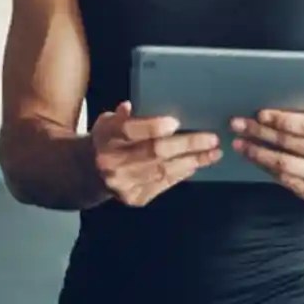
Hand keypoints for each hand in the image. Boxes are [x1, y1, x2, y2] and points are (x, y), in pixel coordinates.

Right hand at [90, 101, 221, 206]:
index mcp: (107, 137)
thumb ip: (123, 115)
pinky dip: (181, 174)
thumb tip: (130, 106)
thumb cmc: (108, 140)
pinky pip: (163, 184)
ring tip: (213, 153)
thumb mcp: (109, 121)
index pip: (131, 131)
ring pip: (163, 170)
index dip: (154, 127)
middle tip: (211, 139)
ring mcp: (124, 183)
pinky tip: (195, 165)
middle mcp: (114, 162)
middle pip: (154, 152)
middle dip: (187, 145)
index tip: (176, 122)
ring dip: (192, 161)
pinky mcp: (134, 198)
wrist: (90, 173)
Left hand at [231, 91, 303, 200]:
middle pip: (292, 145)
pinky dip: (265, 168)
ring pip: (285, 165)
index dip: (283, 120)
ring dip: (258, 153)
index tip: (260, 114)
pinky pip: (284, 180)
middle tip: (239, 125)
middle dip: (262, 133)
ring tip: (239, 142)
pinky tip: (251, 157)